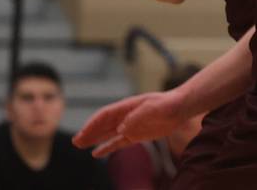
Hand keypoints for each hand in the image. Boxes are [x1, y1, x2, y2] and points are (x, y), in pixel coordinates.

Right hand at [72, 91, 187, 156]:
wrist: (180, 107)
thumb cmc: (167, 104)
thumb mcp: (153, 107)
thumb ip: (137, 117)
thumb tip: (121, 128)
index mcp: (127, 106)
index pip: (105, 115)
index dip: (93, 124)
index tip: (83, 133)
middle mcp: (125, 116)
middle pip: (103, 125)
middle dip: (89, 133)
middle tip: (75, 141)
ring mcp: (130, 126)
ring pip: (107, 134)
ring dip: (94, 139)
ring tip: (79, 145)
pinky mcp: (137, 135)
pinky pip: (118, 143)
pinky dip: (107, 148)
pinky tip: (96, 153)